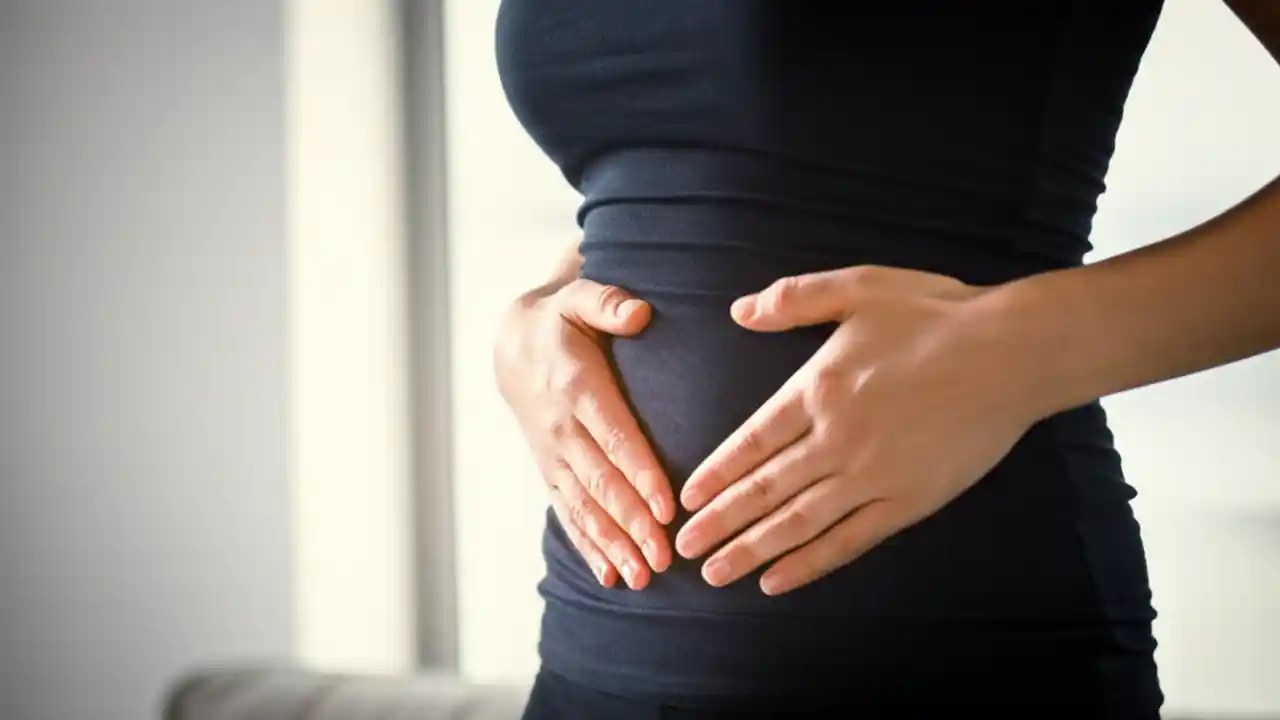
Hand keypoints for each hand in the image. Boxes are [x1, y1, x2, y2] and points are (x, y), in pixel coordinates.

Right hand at [494, 277, 675, 589]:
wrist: (513, 343)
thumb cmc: (560, 317)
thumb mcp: (579, 296)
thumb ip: (607, 302)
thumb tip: (639, 313)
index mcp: (574, 385)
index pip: (612, 435)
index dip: (638, 472)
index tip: (666, 506)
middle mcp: (560, 428)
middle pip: (600, 482)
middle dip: (631, 524)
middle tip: (663, 559)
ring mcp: (552, 455)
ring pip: (584, 506)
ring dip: (612, 545)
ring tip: (641, 578)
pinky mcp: (551, 471)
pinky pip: (568, 512)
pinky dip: (588, 545)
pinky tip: (610, 575)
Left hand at [673, 265, 1042, 594]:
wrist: (1011, 350)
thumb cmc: (936, 313)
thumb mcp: (858, 287)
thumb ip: (793, 299)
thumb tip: (739, 310)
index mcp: (818, 389)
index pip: (751, 442)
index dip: (715, 473)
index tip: (686, 499)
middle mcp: (837, 439)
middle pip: (764, 489)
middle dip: (720, 522)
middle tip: (683, 548)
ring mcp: (873, 475)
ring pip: (798, 522)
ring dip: (751, 550)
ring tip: (715, 573)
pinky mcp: (909, 501)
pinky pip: (849, 541)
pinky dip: (809, 564)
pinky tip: (778, 581)